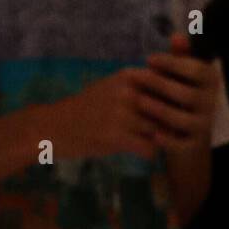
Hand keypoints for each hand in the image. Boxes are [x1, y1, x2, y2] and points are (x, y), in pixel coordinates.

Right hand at [40, 67, 164, 160]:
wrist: (51, 126)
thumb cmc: (87, 109)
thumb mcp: (113, 87)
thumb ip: (142, 88)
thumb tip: (177, 98)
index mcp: (130, 76)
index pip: (169, 86)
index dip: (172, 102)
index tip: (164, 113)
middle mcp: (128, 91)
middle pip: (169, 110)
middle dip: (167, 123)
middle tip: (155, 131)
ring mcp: (122, 113)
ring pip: (161, 131)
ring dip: (156, 139)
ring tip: (142, 140)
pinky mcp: (115, 136)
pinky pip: (150, 149)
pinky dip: (147, 153)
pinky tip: (136, 150)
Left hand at [140, 33, 220, 150]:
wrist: (187, 137)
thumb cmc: (180, 97)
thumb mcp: (181, 76)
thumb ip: (179, 57)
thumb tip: (177, 36)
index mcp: (211, 82)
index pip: (198, 70)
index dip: (173, 64)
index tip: (149, 59)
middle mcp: (212, 103)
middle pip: (188, 94)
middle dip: (161, 85)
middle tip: (135, 78)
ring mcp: (204, 126)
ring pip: (184, 119)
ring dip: (161, 110)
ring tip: (139, 102)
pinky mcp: (194, 146)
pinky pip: (181, 144)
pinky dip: (166, 140)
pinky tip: (150, 132)